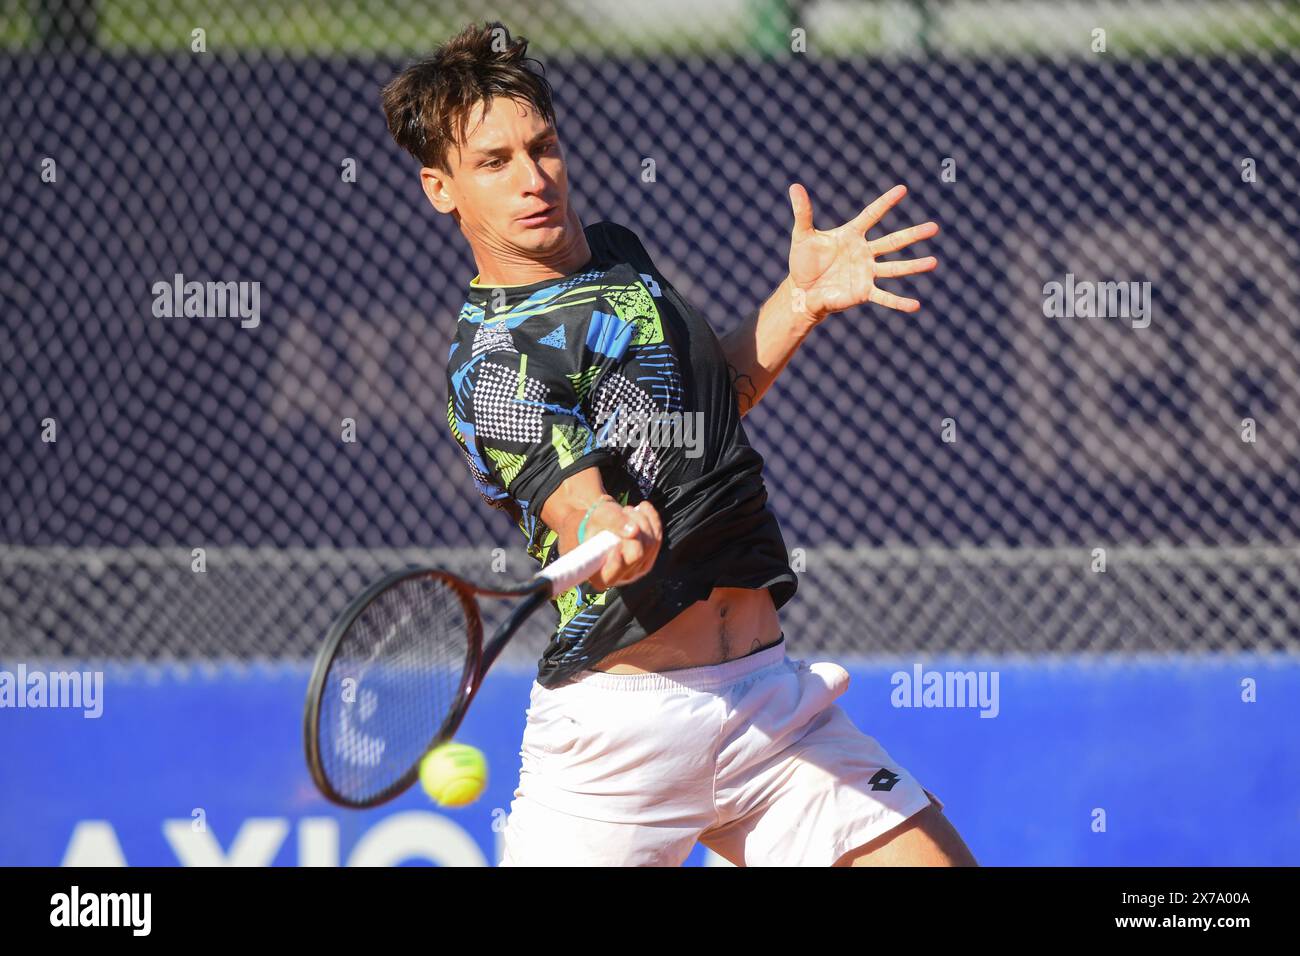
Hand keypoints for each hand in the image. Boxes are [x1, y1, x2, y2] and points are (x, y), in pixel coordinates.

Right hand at [582, 499, 662, 590]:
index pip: (612, 574)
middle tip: (624, 511)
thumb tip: (634, 531)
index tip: (616, 544)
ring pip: (650, 545)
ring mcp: (638, 569)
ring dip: (642, 521)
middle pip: (637, 554)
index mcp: (600, 576)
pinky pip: (657, 538)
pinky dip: (652, 520)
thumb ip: (613, 522)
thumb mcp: (599, 517)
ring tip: (628, 510)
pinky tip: (643, 508)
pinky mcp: (650, 558)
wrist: (605, 521)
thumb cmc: (597, 523)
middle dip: (634, 527)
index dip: (616, 561)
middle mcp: (621, 577)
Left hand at [787, 183, 938, 322]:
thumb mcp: (802, 235)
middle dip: (913, 234)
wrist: (801, 290)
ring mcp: (866, 273)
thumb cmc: (803, 262)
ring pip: (895, 268)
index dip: (886, 202)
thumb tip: (794, 187)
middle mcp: (864, 253)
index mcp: (852, 235)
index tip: (902, 189)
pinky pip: (884, 297)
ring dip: (914, 266)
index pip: (872, 215)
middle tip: (934, 227)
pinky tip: (916, 305)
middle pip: (893, 242)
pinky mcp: (863, 292)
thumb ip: (803, 212)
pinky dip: (899, 302)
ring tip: (933, 262)